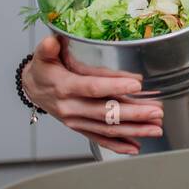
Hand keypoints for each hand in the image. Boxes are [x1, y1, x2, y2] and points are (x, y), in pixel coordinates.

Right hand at [22, 34, 163, 154]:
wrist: (32, 88)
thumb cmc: (44, 69)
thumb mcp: (43, 55)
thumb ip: (49, 48)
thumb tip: (52, 41)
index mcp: (65, 86)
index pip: (92, 88)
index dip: (114, 87)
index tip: (136, 85)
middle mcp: (71, 107)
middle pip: (106, 113)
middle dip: (134, 114)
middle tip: (156, 112)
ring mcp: (76, 121)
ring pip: (107, 128)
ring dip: (134, 130)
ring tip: (156, 128)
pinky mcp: (80, 128)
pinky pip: (100, 139)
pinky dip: (119, 145)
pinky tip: (136, 147)